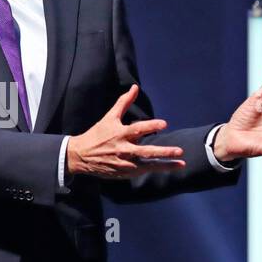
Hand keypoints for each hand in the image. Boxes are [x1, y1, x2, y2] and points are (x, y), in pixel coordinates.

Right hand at [66, 85, 185, 177]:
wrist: (80, 156)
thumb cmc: (97, 134)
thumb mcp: (109, 117)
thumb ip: (124, 102)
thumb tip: (135, 88)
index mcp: (120, 134)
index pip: (137, 129)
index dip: (151, 126)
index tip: (164, 124)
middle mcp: (123, 149)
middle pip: (146, 151)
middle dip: (163, 152)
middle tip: (179, 150)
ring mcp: (124, 163)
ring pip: (148, 165)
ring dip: (165, 165)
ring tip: (181, 163)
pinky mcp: (124, 173)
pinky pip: (142, 171)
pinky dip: (154, 169)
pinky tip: (167, 167)